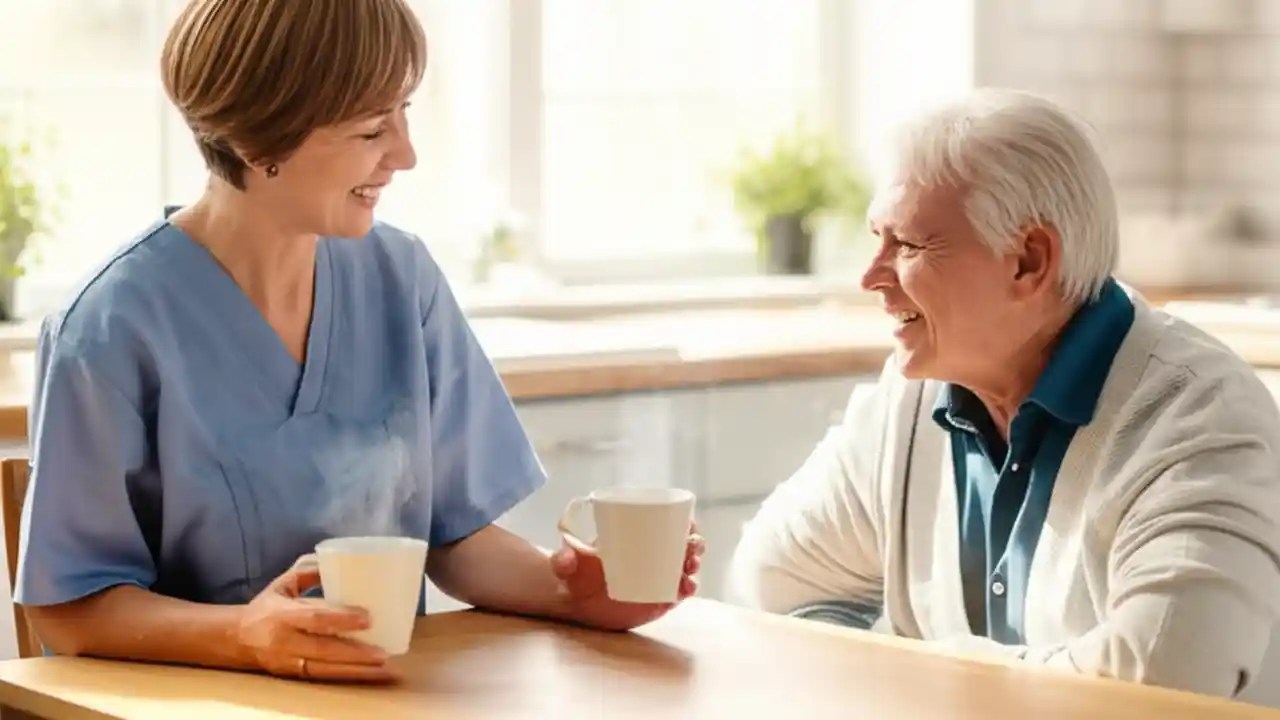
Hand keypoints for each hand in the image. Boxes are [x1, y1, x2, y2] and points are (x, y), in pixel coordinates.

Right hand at [237, 554, 396, 682]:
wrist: (237, 638)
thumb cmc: (267, 606)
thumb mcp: (283, 583)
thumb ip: (309, 569)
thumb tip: (338, 559)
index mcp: (282, 614)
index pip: (315, 618)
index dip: (341, 619)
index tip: (368, 618)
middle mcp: (285, 640)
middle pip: (323, 648)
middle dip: (354, 651)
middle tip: (382, 650)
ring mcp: (288, 661)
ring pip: (324, 668)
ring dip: (355, 668)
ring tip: (382, 663)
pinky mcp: (293, 674)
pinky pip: (321, 677)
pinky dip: (345, 675)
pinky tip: (367, 672)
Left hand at [550, 522, 705, 631]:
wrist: (578, 604)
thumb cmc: (576, 576)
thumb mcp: (568, 566)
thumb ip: (563, 560)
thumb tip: (566, 558)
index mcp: (638, 539)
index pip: (668, 526)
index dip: (685, 524)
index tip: (689, 525)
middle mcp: (653, 556)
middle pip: (683, 546)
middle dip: (695, 544)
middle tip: (691, 547)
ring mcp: (658, 578)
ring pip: (686, 568)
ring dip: (694, 564)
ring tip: (689, 568)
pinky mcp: (660, 600)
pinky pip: (680, 592)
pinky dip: (688, 588)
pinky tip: (687, 587)